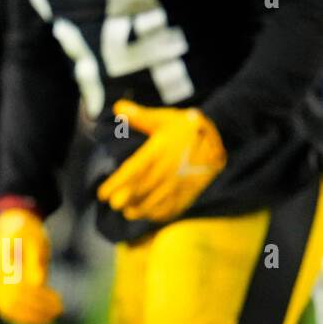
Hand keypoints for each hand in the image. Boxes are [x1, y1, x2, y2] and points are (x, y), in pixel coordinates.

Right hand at [0, 207, 61, 323]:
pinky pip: (8, 310)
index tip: (58, 299)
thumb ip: (34, 260)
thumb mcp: (35, 240)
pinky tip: (43, 318)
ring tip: (53, 315)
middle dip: (37, 308)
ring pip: (8, 310)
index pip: (18, 287)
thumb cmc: (27, 230)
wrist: (12, 224)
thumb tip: (38, 284)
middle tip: (59, 308)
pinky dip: (25, 318)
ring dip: (31, 316)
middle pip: (12, 301)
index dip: (39, 297)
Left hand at [98, 100, 225, 221]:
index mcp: (158, 151)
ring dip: (143, 208)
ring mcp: (181, 181)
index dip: (117, 183)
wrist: (220, 137)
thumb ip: (140, 116)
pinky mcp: (191, 189)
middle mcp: (168, 168)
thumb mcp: (163, 118)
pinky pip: (177, 204)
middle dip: (128, 198)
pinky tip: (152, 216)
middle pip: (144, 187)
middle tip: (115, 205)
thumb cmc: (185, 127)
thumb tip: (118, 106)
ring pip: (159, 199)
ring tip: (129, 213)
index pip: (133, 169)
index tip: (103, 194)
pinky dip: (164, 213)